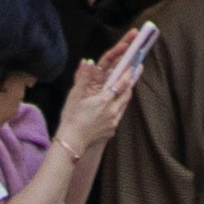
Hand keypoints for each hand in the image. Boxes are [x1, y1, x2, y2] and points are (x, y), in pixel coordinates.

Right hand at [62, 33, 150, 156]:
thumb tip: (87, 61)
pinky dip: (116, 111)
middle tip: (131, 77)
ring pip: (123, 107)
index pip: (121, 84)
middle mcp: (112, 111)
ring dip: (124, 98)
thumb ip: (83, 77)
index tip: (131, 67)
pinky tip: (111, 109)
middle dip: (129, 85)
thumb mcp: (75, 95)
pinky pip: (117, 118)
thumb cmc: (72, 117)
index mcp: (104, 100)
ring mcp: (113, 122)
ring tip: (123, 91)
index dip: (128, 74)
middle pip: (127, 95)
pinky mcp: (112, 131)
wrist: (71, 142)